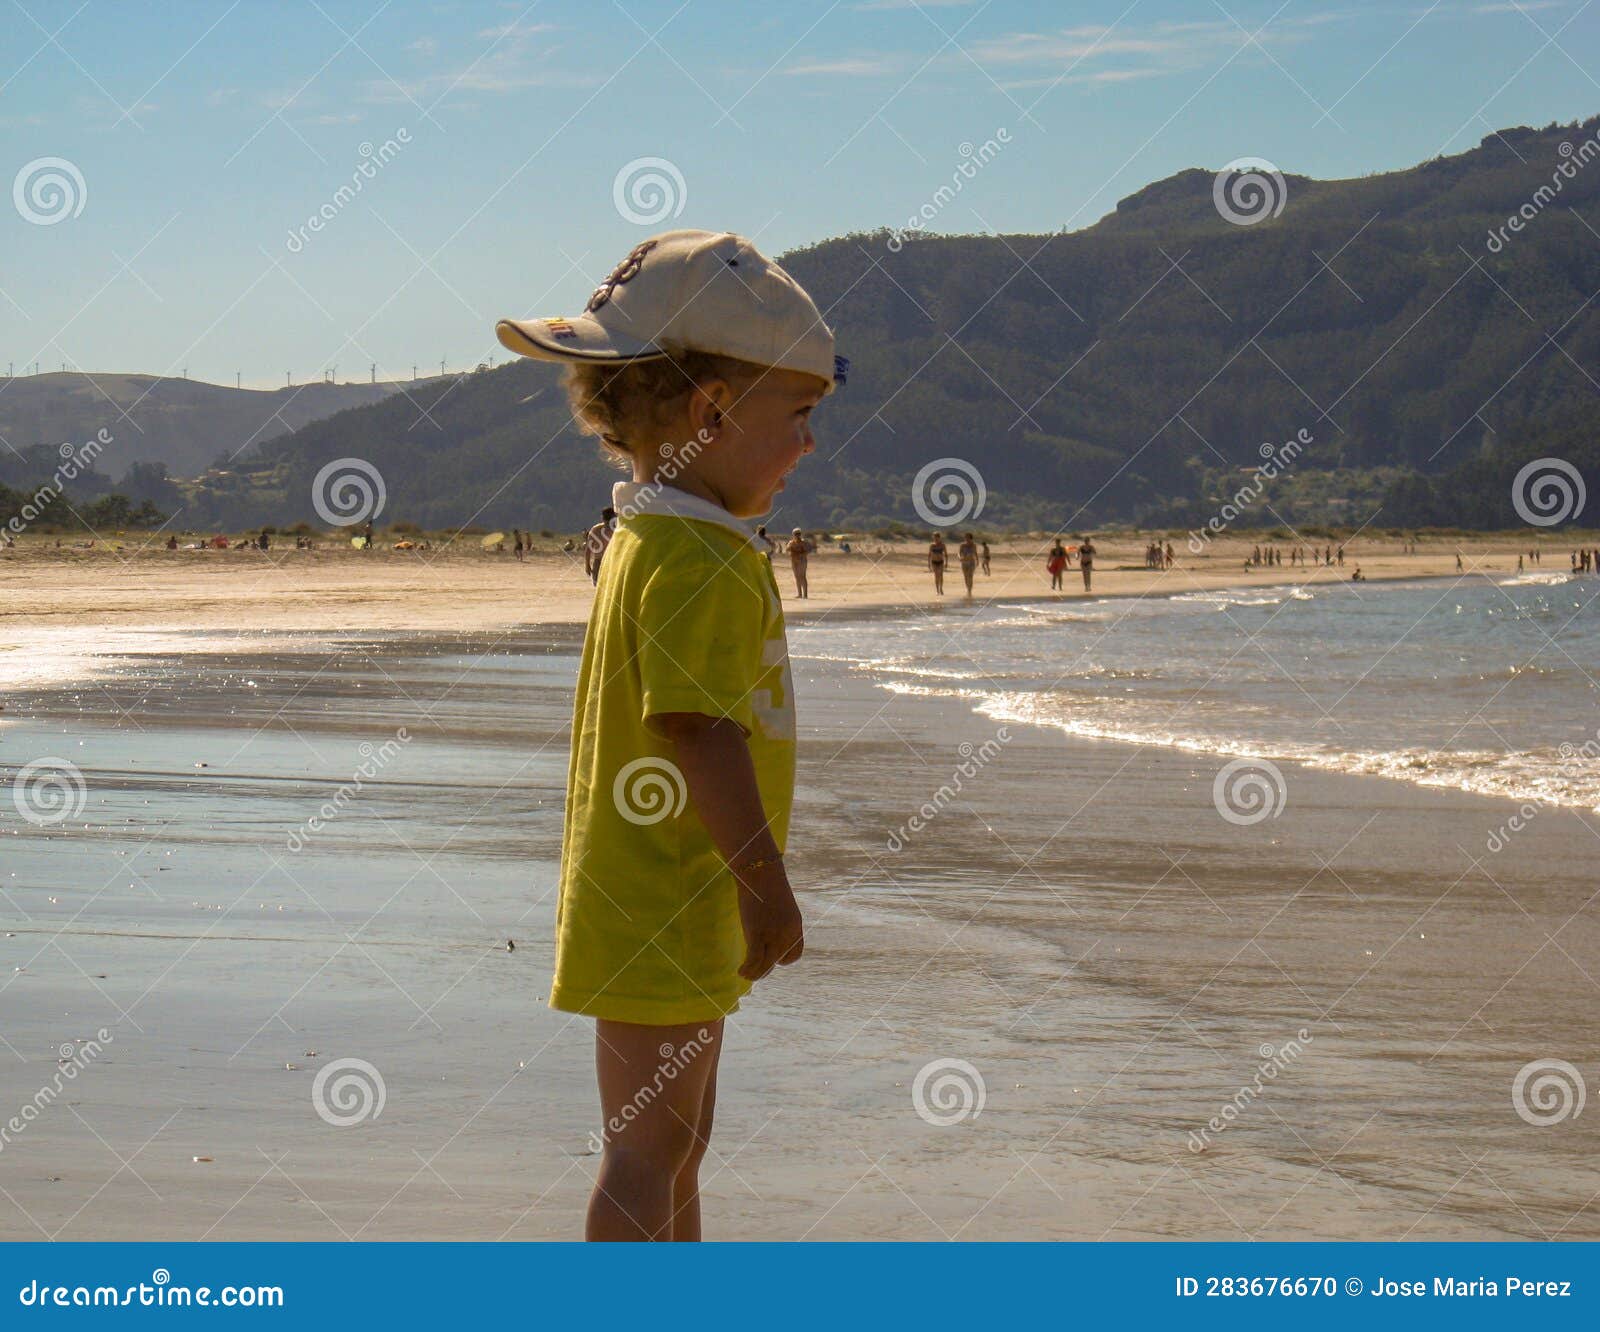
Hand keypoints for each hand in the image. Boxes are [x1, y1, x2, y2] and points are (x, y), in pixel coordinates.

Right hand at [735, 866, 803, 981]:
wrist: (760, 871)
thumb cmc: (766, 882)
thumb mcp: (778, 903)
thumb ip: (776, 918)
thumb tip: (767, 924)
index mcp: (796, 926)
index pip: (795, 954)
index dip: (783, 959)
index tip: (771, 958)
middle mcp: (787, 933)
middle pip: (779, 961)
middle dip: (766, 968)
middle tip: (754, 970)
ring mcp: (773, 935)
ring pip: (766, 965)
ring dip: (755, 974)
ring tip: (745, 975)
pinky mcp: (757, 934)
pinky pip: (754, 960)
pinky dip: (747, 969)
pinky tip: (740, 972)